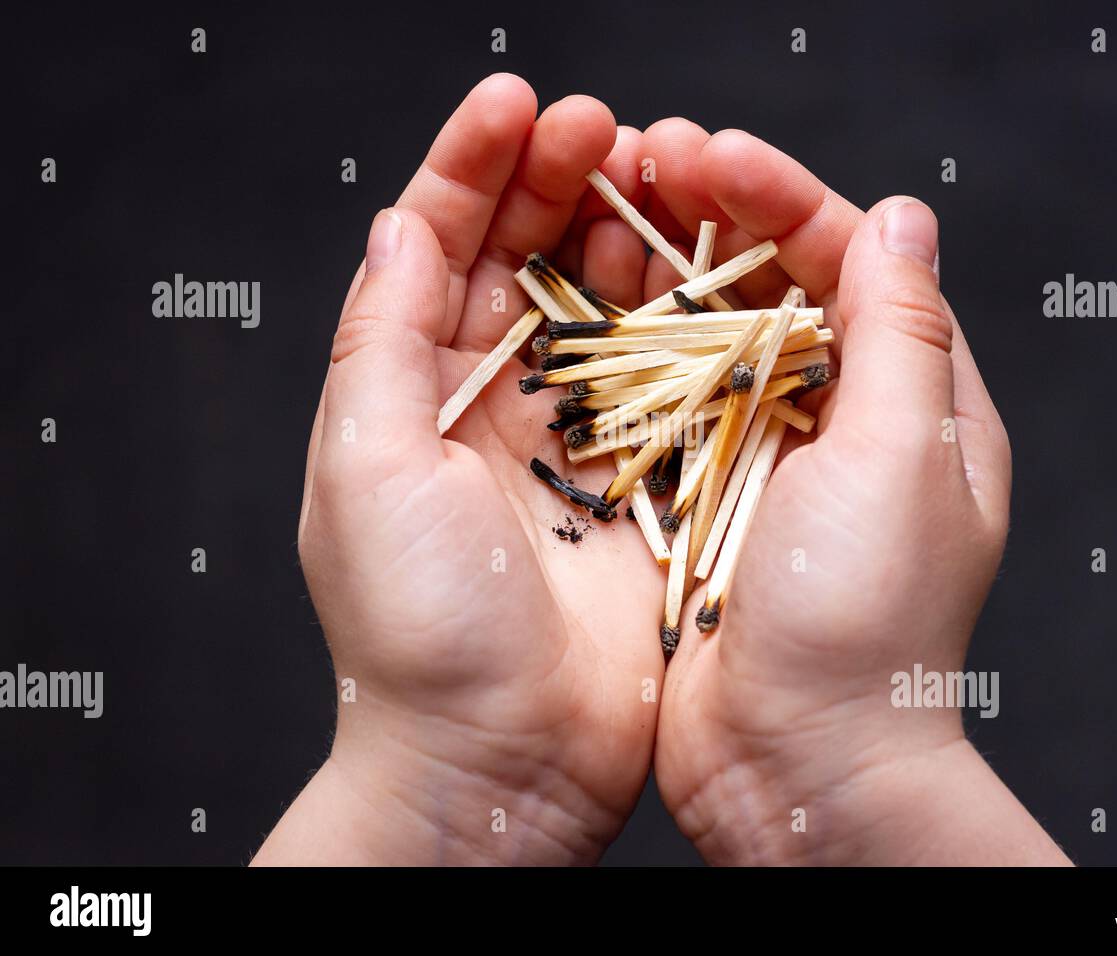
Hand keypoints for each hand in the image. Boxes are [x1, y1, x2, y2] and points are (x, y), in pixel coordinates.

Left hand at [255, 75, 669, 864]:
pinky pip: (667, 375)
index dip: (471, 166)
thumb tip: (398, 225)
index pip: (436, 247)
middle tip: (602, 123)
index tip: (517, 103)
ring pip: (602, 303)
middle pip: (525, 258)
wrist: (506, 761)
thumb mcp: (365, 469)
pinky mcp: (645, 477)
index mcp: (410, 392)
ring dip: (625, 230)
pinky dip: (684, 315)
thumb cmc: (417, 630)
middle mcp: (491, 402)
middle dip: (555, 179)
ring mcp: (574, 437)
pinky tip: (706, 265)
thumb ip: (381, 341)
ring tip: (660, 171)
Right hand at [642, 122, 1068, 864]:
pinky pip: (673, 412)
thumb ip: (902, 334)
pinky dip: (637, 360)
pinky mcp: (708, 509)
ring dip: (669, 275)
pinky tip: (588, 317)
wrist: (798, 768)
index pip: (856, 266)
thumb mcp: (903, 460)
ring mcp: (773, 469)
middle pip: (783, 290)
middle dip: (719, 218)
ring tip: (606, 211)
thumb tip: (901, 218)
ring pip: (721, 344)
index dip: (786, 199)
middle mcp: (850, 428)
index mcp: (918, 408)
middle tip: (645, 157)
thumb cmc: (867, 623)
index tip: (713, 157)